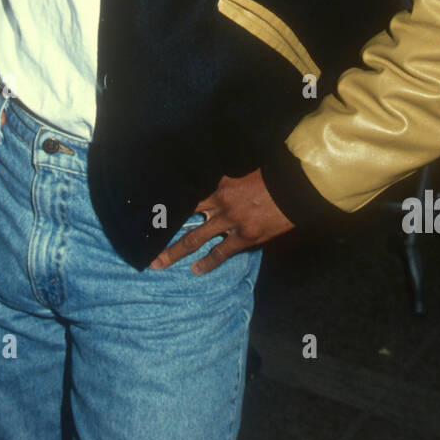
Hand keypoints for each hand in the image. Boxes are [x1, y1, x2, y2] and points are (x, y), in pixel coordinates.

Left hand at [148, 169, 294, 273]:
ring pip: (194, 238)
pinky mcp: (244, 236)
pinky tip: (196, 270)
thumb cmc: (271, 174)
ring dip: (174, 252)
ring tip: (158, 263)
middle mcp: (219, 202)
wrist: (295, 187)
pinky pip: (220, 253)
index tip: (150, 209)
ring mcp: (229, 221)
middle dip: (162, 229)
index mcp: (218, 182)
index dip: (168, 202)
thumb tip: (213, 179)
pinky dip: (207, 263)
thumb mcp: (244, 169)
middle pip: (183, 217)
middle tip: (144, 240)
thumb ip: (225, 178)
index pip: (186, 193)